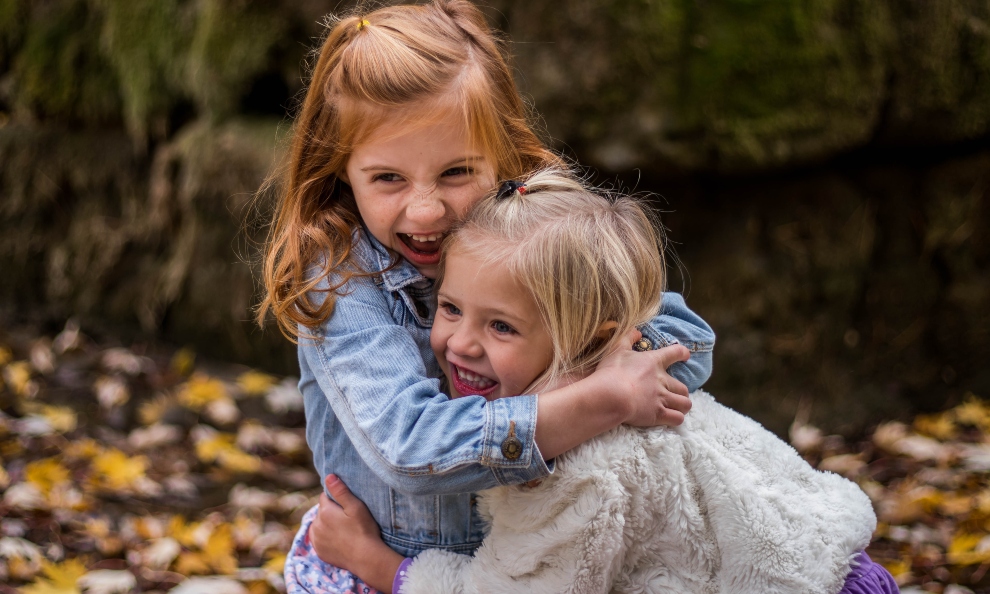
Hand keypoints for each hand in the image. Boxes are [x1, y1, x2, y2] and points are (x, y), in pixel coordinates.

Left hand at [310, 475, 403, 591]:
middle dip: (330, 511)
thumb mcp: (356, 507)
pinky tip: (338, 539)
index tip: (346, 505)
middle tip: (347, 518)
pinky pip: (318, 539)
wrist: (366, 558)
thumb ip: (340, 491)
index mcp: (324, 511)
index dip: (335, 499)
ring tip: (343, 529)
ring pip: (318, 525)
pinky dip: (325, 537)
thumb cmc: (364, 530)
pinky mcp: (319, 551)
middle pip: (321, 511)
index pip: (324, 497)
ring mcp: (316, 539)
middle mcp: (316, 525)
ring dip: (326, 524)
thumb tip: (328, 476)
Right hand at [593, 329, 691, 426]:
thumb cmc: (612, 371)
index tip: (685, 355)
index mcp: (654, 362)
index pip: (675, 353)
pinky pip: (677, 418)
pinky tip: (672, 419)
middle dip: (681, 391)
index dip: (682, 353)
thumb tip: (637, 331)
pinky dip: (677, 419)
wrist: (611, 395)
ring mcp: (662, 398)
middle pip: (683, 387)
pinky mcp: (658, 414)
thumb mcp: (617, 349)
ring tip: (677, 407)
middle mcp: (662, 380)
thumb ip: (628, 338)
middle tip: (675, 394)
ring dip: (682, 406)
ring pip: (685, 404)